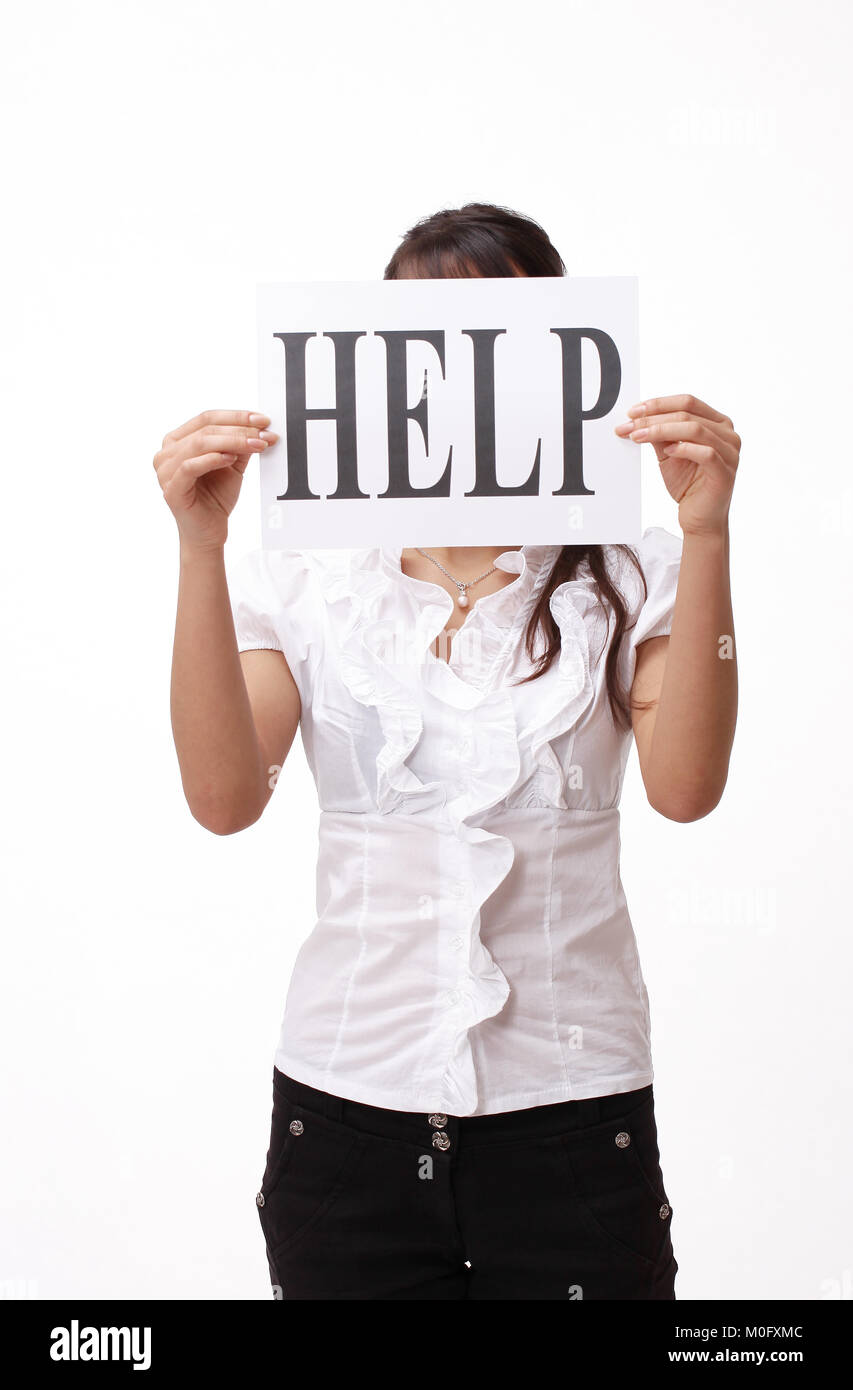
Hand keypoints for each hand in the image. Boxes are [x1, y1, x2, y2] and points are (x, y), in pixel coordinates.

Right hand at [153, 409, 278, 550]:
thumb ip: (240, 445)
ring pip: (199, 444)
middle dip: (239, 429)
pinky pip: (190, 467)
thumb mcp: (232, 465)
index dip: (236, 416)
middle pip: (205, 429)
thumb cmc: (215, 498)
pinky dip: (212, 459)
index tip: (262, 420)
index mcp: (178, 440)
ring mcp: (165, 470)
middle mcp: (167, 452)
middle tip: (264, 434)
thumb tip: (259, 427)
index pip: (207, 418)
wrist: (209, 532)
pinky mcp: (171, 488)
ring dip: (232, 442)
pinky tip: (230, 458)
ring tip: (255, 445)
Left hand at [615, 393, 739, 535]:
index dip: (658, 404)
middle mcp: (727, 433)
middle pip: (688, 413)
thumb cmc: (688, 484)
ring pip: (695, 429)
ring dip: (662, 430)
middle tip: (629, 425)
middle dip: (653, 418)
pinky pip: (705, 453)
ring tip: (638, 436)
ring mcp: (730, 452)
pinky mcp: (725, 471)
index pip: (687, 402)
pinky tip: (668, 452)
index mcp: (717, 423)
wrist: (699, 518)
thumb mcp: (668, 453)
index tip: (633, 412)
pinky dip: (684, 449)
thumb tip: (638, 417)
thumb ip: (660, 434)